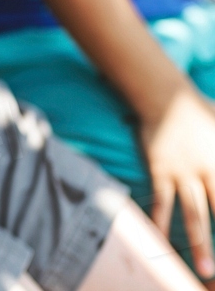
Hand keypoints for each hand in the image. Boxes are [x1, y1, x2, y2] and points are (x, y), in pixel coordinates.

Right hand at [140, 87, 214, 278]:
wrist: (164, 97)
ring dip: (200, 245)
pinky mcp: (160, 171)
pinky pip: (161, 202)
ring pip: (194, 216)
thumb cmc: (198, 110)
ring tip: (205, 271)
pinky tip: (161, 242)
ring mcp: (182, 174)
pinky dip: (160, 223)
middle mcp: (208, 173)